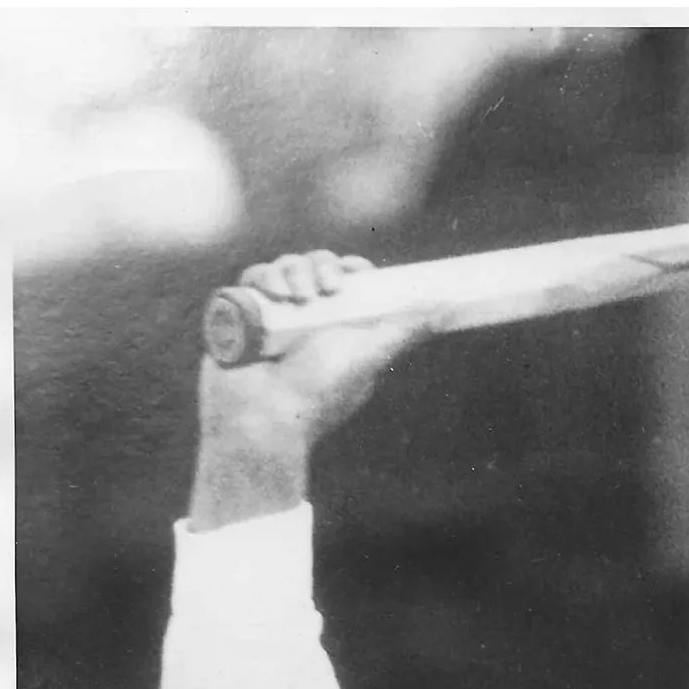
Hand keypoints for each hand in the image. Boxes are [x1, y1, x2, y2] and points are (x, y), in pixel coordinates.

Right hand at [198, 251, 424, 445]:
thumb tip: (445, 308)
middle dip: (321, 267)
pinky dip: (263, 278)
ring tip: (299, 297)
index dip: (351, 269)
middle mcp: (307, 319)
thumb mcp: (369, 359)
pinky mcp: (242, 315)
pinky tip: (274, 294)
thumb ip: (405, 333)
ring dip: (293, 271)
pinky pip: (252, 279)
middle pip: (314, 267)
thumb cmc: (319, 395)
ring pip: (284, 268)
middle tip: (328, 290)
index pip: (347, 281)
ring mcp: (273, 316)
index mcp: (338, 326)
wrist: (265, 421)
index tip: (356, 273)